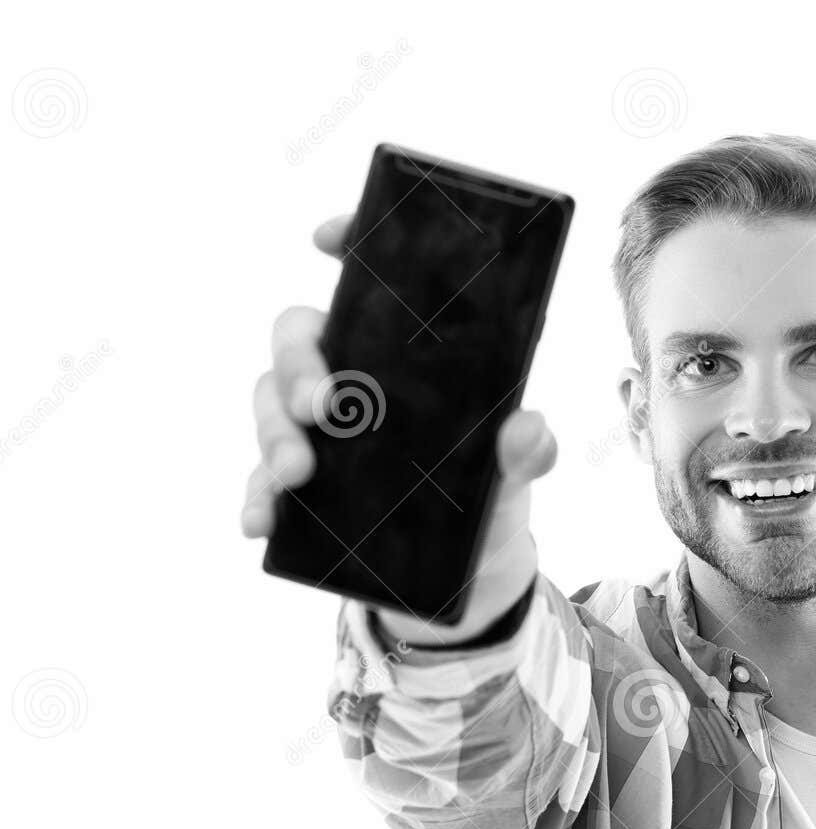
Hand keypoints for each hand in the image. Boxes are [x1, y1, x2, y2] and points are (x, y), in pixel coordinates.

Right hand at [241, 214, 556, 644]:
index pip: (369, 281)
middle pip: (301, 339)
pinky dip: (257, 497)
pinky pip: (261, 480)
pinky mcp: (302, 487)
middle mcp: (357, 379)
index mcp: (407, 355)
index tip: (326, 237)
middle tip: (323, 407)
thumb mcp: (517, 475)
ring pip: (269, 405)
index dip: (346, 243)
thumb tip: (529, 429)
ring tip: (298, 475)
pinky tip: (261, 520)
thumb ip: (527, 452)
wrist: (474, 576)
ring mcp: (321, 431)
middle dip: (299, 367)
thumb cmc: (492, 497)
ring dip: (274, 436)